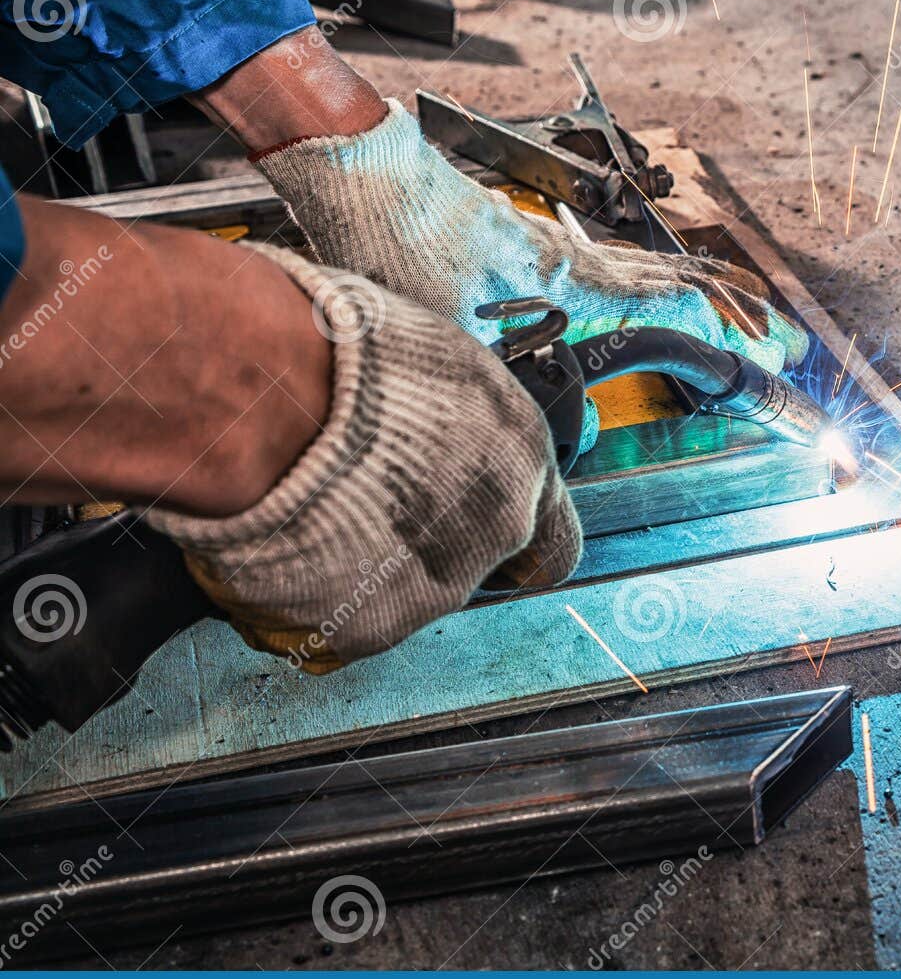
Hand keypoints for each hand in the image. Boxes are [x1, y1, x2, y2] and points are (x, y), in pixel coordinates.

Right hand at [145, 247, 580, 671]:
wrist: (266, 402)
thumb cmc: (344, 353)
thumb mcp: (432, 357)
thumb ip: (454, 410)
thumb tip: (436, 407)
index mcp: (523, 462)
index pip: (555, 541)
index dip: (518, 542)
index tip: (487, 533)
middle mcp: (493, 534)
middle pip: (474, 566)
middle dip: (429, 545)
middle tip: (372, 507)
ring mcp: (430, 588)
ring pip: (406, 596)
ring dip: (370, 565)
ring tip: (313, 513)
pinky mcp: (361, 625)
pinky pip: (341, 618)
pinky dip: (314, 593)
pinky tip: (282, 545)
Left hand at [252, 100, 808, 449]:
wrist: (356, 173)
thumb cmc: (395, 245)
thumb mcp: (451, 340)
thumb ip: (508, 395)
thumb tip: (572, 442)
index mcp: (572, 279)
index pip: (674, 300)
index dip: (728, 327)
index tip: (771, 349)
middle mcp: (575, 258)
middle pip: (679, 280)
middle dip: (737, 313)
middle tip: (784, 342)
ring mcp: (553, 247)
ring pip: (649, 270)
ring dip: (701, 296)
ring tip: (739, 313)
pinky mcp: (525, 245)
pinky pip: (613, 267)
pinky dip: (652, 283)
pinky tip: (646, 295)